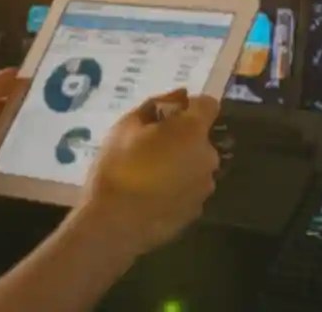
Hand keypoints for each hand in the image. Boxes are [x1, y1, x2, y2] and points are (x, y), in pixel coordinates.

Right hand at [79, 89, 220, 256]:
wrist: (113, 224)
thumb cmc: (118, 168)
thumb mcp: (126, 126)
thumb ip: (157, 105)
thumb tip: (180, 96)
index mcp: (192, 131)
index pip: (208, 104)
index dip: (189, 106)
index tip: (166, 115)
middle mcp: (207, 157)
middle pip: (200, 138)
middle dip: (181, 138)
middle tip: (149, 148)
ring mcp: (204, 188)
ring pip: (195, 165)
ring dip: (180, 164)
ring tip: (148, 176)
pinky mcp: (196, 212)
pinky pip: (189, 189)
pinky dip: (177, 188)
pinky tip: (151, 196)